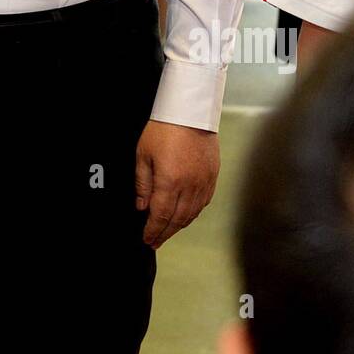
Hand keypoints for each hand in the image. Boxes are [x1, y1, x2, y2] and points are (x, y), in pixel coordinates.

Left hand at [135, 120, 218, 247]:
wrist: (190, 111)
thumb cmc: (164, 128)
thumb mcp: (143, 154)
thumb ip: (142, 183)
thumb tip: (142, 206)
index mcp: (170, 182)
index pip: (160, 216)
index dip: (153, 231)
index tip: (147, 239)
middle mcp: (189, 186)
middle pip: (177, 220)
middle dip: (165, 233)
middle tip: (155, 241)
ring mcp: (203, 182)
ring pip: (192, 214)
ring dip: (179, 226)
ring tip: (168, 232)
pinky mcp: (212, 177)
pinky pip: (203, 203)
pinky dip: (193, 214)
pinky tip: (186, 216)